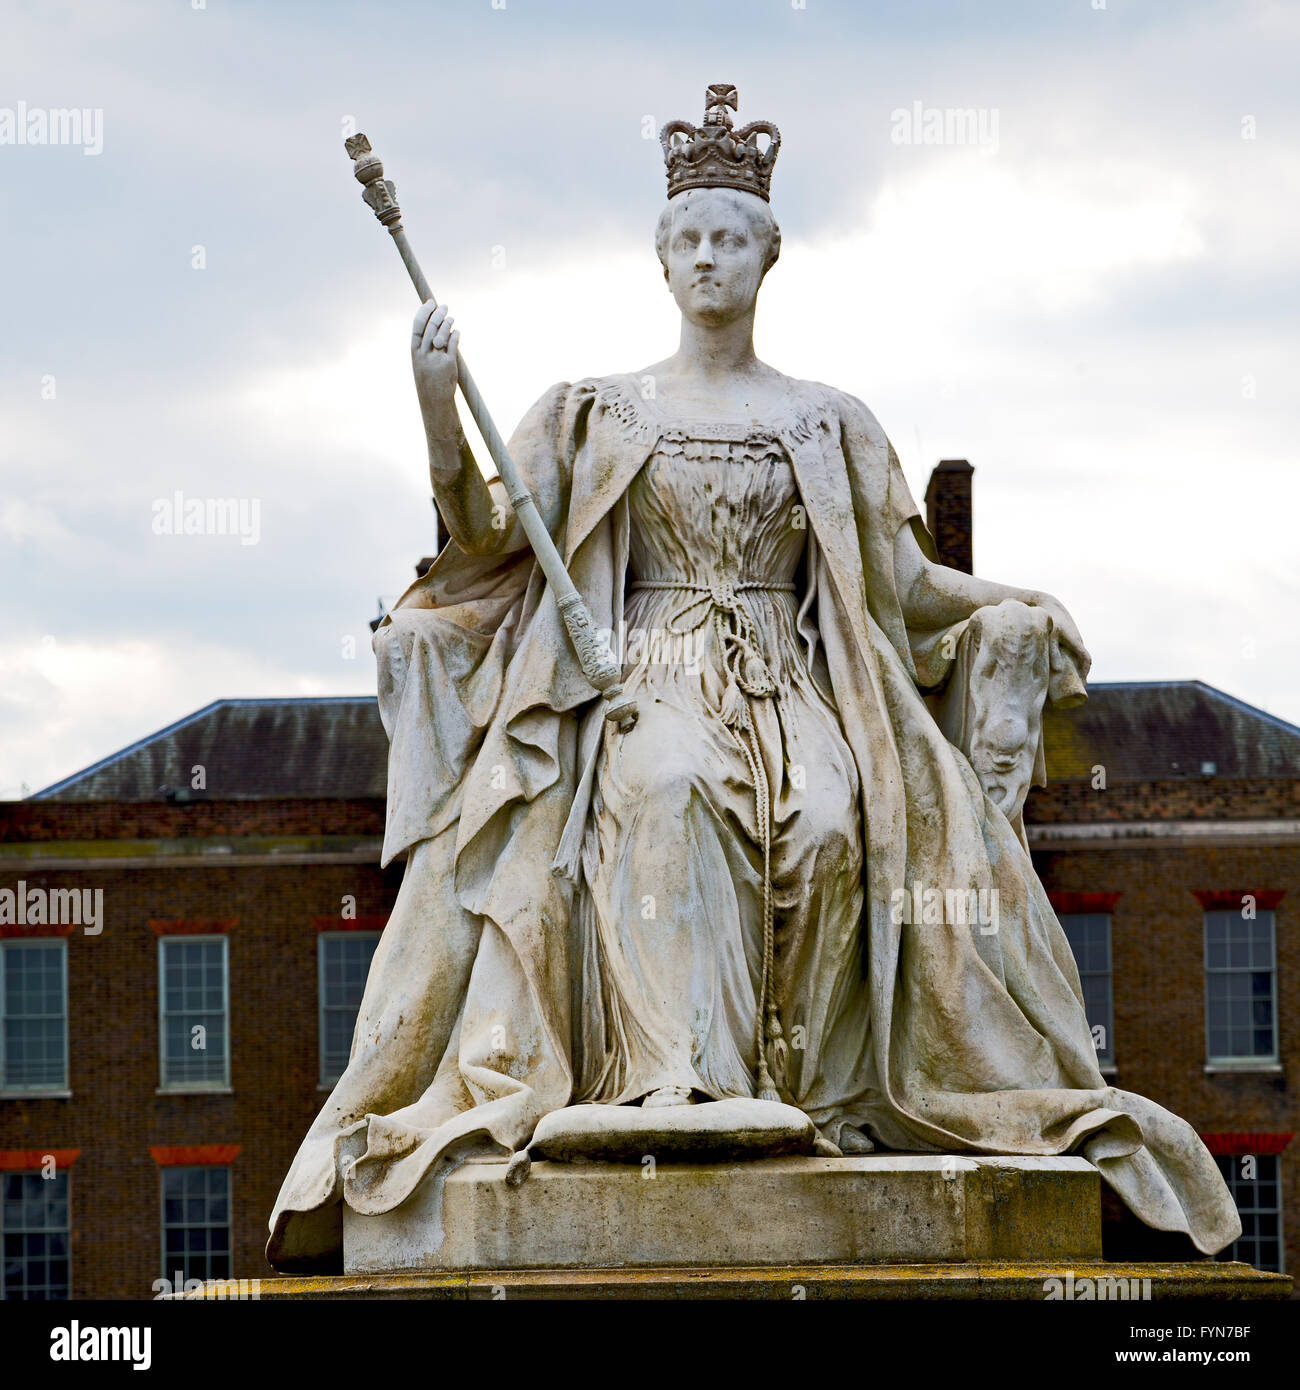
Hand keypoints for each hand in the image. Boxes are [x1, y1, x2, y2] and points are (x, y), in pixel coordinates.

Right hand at [411, 301, 459, 434]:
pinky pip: (453, 344)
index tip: (430, 302)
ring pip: (442, 333)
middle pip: (431, 326)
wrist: (434, 400)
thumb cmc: (428, 378)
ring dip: (448, 322)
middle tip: (445, 306)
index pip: (417, 325)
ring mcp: (436, 359)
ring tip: (451, 318)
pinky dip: (455, 335)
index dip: (424, 311)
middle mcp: (424, 354)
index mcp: (415, 351)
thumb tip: (435, 324)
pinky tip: (457, 331)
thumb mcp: (421, 361)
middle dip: (438, 313)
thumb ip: (425, 344)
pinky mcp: (449, 364)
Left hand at [1026, 591, 1090, 676]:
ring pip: (1078, 655)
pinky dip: (1072, 661)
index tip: (1082, 684)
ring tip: (1071, 681)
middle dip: (1082, 674)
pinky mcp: (1068, 637)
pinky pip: (1073, 651)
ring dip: (1077, 667)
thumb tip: (1057, 671)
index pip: (1086, 660)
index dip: (1085, 673)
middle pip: (1083, 660)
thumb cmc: (1048, 621)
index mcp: (1075, 641)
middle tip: (1077, 687)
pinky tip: (1065, 668)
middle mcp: (1077, 640)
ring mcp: (1073, 638)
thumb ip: (1053, 653)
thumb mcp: (1050, 637)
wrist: (1047, 604)